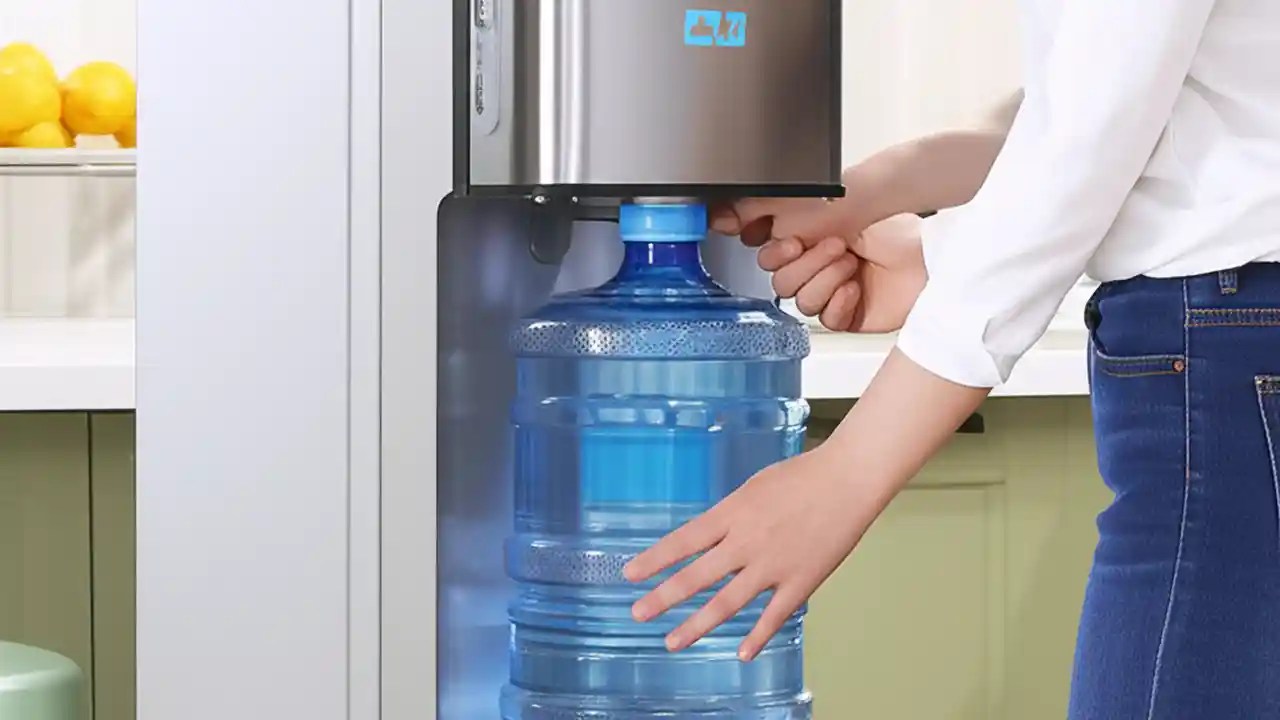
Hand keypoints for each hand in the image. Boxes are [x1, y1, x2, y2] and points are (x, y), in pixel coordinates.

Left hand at [622, 443, 891, 660]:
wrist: (848, 480)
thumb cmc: (801, 476)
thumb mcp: (753, 488)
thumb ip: (731, 516)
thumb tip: (712, 538)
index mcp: (732, 513)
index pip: (683, 541)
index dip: (654, 559)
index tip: (630, 575)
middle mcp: (745, 542)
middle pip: (696, 576)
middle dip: (663, 597)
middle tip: (637, 614)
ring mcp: (772, 565)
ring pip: (727, 603)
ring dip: (697, 625)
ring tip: (673, 642)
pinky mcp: (801, 581)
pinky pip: (774, 616)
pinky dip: (757, 637)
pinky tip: (742, 654)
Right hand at [712, 201, 926, 332]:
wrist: (919, 245)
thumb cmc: (875, 220)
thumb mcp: (813, 205)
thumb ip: (759, 207)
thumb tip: (718, 213)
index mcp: (803, 243)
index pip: (768, 261)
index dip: (780, 254)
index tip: (796, 240)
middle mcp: (815, 268)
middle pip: (781, 285)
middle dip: (810, 265)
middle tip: (837, 245)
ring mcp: (831, 293)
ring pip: (803, 303)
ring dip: (827, 280)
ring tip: (851, 263)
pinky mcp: (849, 315)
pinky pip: (827, 320)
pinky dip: (840, 302)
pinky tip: (856, 286)